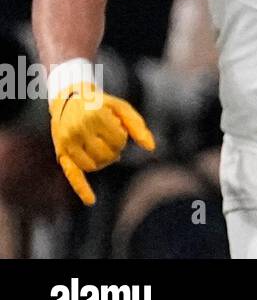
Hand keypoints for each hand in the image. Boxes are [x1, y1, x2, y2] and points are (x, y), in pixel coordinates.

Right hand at [49, 82, 155, 204]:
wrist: (69, 99)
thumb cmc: (100, 104)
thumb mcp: (121, 108)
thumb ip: (137, 126)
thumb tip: (152, 148)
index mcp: (94, 117)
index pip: (118, 141)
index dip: (122, 138)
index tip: (119, 129)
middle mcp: (78, 130)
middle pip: (106, 154)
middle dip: (115, 151)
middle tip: (113, 141)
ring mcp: (67, 143)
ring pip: (94, 165)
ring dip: (104, 162)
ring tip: (105, 151)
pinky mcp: (61, 153)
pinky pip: (72, 174)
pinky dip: (82, 189)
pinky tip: (91, 200)